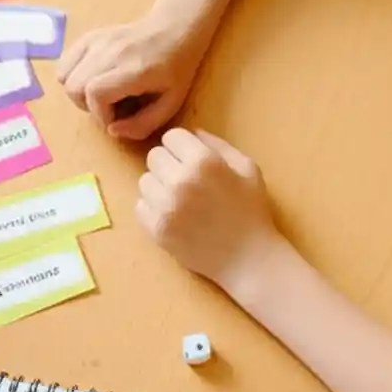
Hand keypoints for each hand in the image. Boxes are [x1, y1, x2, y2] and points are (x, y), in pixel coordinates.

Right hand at [56, 14, 207, 139]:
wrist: (174, 30)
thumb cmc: (176, 69)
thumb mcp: (171, 103)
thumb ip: (144, 124)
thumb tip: (112, 130)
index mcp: (134, 69)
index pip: (95, 93)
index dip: (100, 114)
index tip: (115, 119)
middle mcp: (111, 52)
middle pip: (74, 86)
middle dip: (88, 106)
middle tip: (109, 108)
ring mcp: (98, 41)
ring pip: (65, 76)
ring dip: (78, 93)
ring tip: (100, 95)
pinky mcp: (90, 37)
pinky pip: (65, 62)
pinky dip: (71, 77)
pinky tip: (90, 80)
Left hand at [137, 129, 285, 292]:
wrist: (249, 258)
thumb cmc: (252, 211)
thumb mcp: (247, 168)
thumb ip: (218, 146)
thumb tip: (192, 133)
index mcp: (204, 162)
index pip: (171, 137)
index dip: (182, 147)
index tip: (190, 159)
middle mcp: (180, 181)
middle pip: (154, 157)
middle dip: (169, 164)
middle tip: (185, 180)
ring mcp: (165, 207)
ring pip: (144, 181)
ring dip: (159, 187)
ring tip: (180, 200)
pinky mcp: (157, 229)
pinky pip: (140, 206)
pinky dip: (153, 209)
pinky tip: (173, 216)